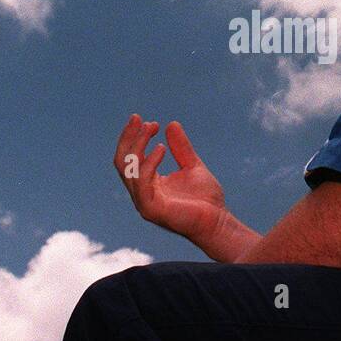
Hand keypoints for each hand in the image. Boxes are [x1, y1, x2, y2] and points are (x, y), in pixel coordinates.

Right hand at [113, 114, 227, 244]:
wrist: (218, 221)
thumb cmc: (206, 199)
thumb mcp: (192, 166)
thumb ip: (181, 148)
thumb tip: (171, 124)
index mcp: (147, 184)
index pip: (129, 158)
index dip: (132, 137)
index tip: (142, 119)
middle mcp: (141, 193)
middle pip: (123, 162)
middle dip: (130, 138)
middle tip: (143, 120)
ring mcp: (144, 202)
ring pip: (129, 170)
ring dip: (138, 145)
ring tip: (153, 128)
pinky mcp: (151, 209)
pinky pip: (142, 182)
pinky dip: (149, 163)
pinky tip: (161, 149)